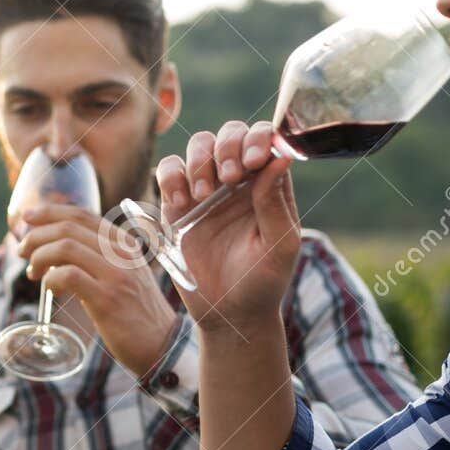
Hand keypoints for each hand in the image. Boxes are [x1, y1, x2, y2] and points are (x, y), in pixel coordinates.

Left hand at [13, 202, 179, 377]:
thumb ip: (101, 259)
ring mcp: (116, 275)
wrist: (162, 344)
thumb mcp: (124, 275)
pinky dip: (51, 278)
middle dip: (37, 235)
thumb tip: (57, 250)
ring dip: (40, 256)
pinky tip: (48, 288)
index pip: (83, 215)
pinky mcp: (108, 299)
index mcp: (125, 244)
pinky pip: (69, 275)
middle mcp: (123, 254)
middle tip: (22, 250)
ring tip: (32, 272)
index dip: (50, 212)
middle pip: (69, 228)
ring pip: (66, 247)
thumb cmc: (136, 313)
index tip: (27, 218)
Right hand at [155, 120, 302, 337]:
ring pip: (198, 145)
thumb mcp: (280, 245)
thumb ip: (275, 202)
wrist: (230, 315)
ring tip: (203, 195)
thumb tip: (281, 157)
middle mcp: (238, 182)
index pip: (265, 140)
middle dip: (227, 147)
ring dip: (200, 161)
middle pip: (229, 134)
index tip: (254, 162)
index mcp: (268, 184)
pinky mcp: (177, 206)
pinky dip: (171, 177)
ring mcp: (206, 191)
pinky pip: (168, 171)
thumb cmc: (264, 282)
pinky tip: (181, 203)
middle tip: (230, 178)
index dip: (258, 139)